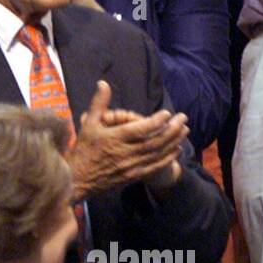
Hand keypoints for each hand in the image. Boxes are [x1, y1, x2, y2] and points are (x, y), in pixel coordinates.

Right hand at [71, 80, 187, 198]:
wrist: (77, 179)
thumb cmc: (83, 149)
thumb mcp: (88, 124)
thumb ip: (98, 103)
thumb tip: (103, 83)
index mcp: (115, 139)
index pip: (140, 130)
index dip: (156, 122)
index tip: (167, 113)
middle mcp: (125, 153)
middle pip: (154, 142)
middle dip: (171, 130)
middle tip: (183, 119)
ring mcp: (130, 166)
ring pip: (156, 154)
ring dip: (173, 142)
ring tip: (184, 131)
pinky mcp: (133, 176)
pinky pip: (153, 167)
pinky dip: (167, 158)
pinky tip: (176, 150)